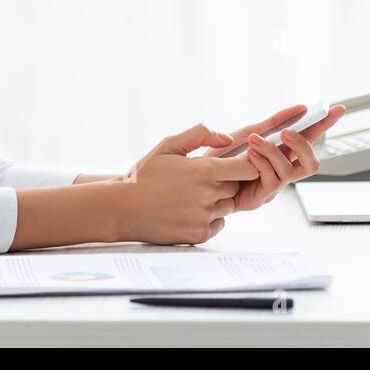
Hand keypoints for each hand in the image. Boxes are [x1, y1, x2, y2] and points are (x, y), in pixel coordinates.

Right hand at [116, 124, 259, 245]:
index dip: (246, 165)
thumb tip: (228, 138)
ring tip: (189, 196)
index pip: (248, 168)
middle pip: (237, 188)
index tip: (236, 164)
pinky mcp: (199, 235)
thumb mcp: (168, 145)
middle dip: (225, 182)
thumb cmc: (144, 175)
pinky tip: (186, 210)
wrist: (121, 208)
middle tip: (201, 180)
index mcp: (204, 170)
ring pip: (227, 207)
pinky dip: (208, 218)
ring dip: (216, 201)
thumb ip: (200, 135)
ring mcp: (204, 217)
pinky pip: (217, 224)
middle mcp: (208, 195)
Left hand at [203, 103, 345, 211]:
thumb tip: (300, 108)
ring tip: (255, 140)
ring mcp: (272, 186)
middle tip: (288, 132)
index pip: (310, 139)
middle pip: (311, 162)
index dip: (325, 125)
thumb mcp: (250, 132)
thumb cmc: (223, 155)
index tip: (337, 109)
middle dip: (304, 144)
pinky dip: (262, 162)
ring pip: (291, 171)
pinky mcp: (259, 197)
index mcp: (282, 154)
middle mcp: (282, 171)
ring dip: (274, 151)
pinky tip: (249, 154)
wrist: (198, 175)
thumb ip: (275, 122)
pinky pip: (271, 180)